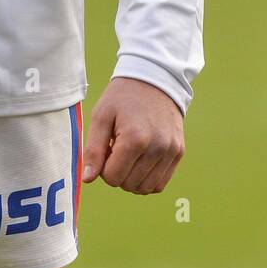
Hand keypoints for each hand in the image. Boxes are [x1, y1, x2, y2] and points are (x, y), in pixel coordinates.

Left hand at [82, 78, 184, 193]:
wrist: (154, 79)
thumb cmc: (122, 97)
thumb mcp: (101, 116)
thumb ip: (93, 149)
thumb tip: (87, 179)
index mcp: (135, 139)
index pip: (112, 178)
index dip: (103, 167)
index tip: (106, 147)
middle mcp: (157, 148)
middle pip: (128, 185)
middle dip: (117, 172)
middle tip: (116, 148)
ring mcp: (171, 152)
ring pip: (145, 188)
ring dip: (132, 178)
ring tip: (129, 154)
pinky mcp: (179, 152)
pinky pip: (160, 183)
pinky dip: (147, 179)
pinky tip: (140, 160)